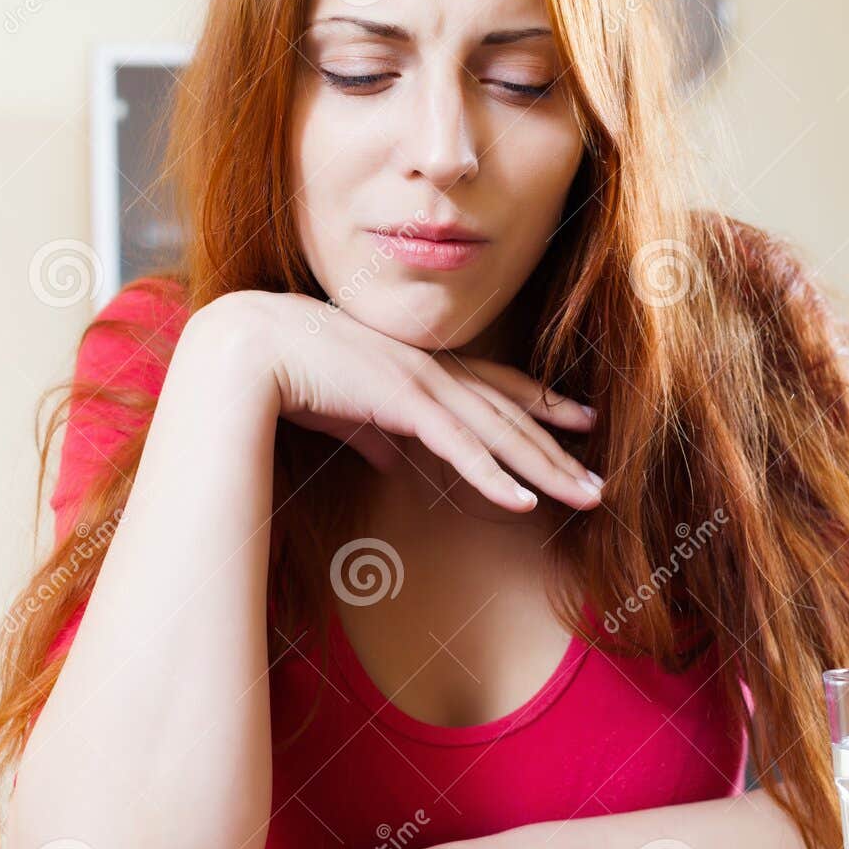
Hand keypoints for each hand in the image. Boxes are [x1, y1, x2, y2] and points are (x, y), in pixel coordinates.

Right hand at [184, 289, 603, 513]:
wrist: (247, 346)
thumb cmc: (286, 372)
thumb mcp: (342, 408)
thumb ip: (371, 430)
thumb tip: (387, 456)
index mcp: (418, 367)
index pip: (494, 387)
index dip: (539, 404)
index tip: (578, 420)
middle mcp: (431, 370)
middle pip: (512, 414)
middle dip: (560, 448)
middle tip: (600, 479)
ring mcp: (421, 383)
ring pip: (500, 431)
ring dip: (548, 467)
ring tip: (588, 496)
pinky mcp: (402, 402)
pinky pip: (459, 446)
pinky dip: (494, 475)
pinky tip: (525, 502)